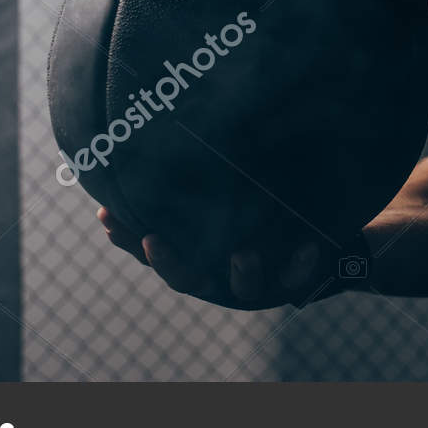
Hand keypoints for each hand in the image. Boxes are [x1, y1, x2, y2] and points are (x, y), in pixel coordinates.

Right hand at [97, 206, 358, 309]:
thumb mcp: (220, 196)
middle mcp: (222, 273)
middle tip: (151, 240)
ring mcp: (258, 280)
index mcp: (199, 256)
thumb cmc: (258, 216)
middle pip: (188, 280)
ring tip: (242, 253)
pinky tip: (306, 247)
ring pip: (245, 286)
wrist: (320, 243)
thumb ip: (189, 182)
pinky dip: (300, 264)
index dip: (128, 237)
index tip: (106, 215)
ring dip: (242, 270)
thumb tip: (148, 141)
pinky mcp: (295, 278)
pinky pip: (298, 276)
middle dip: (169, 262)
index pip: (155, 250)